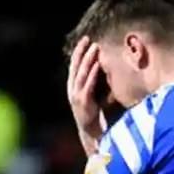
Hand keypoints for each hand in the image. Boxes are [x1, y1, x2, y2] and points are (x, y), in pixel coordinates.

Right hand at [67, 36, 103, 153]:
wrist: (89, 133)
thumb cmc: (93, 115)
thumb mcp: (92, 97)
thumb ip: (93, 84)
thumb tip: (100, 70)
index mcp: (73, 87)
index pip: (75, 66)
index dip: (79, 52)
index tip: (85, 40)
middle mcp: (72, 90)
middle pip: (76, 67)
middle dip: (81, 52)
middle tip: (88, 39)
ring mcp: (76, 95)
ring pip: (81, 73)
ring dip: (88, 60)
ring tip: (94, 48)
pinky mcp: (84, 102)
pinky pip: (88, 85)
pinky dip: (92, 74)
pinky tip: (97, 65)